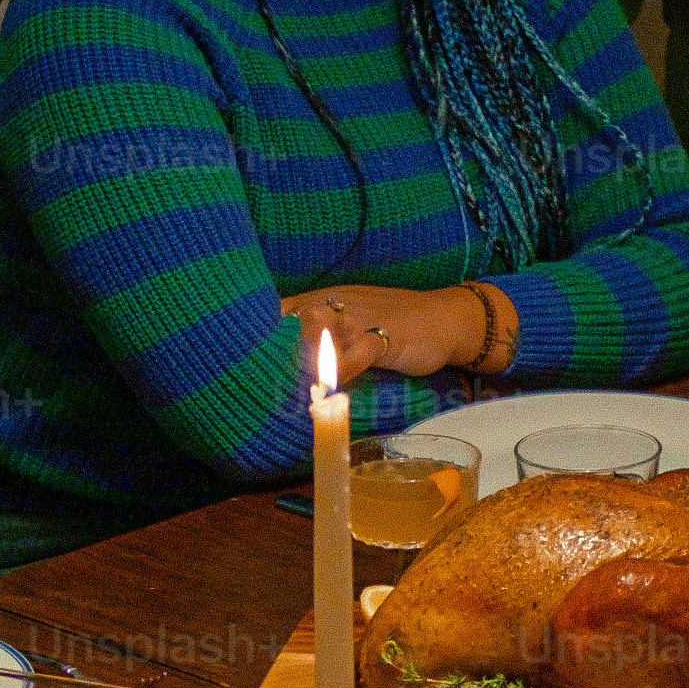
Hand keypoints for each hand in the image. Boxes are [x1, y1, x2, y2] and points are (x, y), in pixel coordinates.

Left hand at [279, 283, 491, 379]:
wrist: (445, 318)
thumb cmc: (392, 324)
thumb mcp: (350, 322)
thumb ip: (318, 336)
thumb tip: (282, 358)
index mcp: (326, 298)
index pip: (283, 308)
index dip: (260, 329)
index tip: (243, 355)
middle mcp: (339, 303)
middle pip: (296, 320)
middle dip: (277, 347)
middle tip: (258, 377)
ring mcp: (362, 319)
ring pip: (321, 333)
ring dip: (302, 360)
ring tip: (285, 386)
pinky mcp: (385, 338)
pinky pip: (356, 354)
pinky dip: (339, 372)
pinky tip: (326, 390)